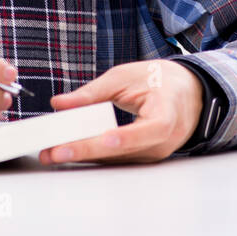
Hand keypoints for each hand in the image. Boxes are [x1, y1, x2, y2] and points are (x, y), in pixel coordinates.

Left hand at [39, 59, 203, 165]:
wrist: (184, 93)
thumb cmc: (159, 81)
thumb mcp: (125, 76)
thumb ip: (92, 92)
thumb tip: (59, 103)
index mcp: (167, 114)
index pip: (149, 130)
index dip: (127, 137)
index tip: (104, 139)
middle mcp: (163, 140)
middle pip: (124, 151)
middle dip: (87, 151)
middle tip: (55, 152)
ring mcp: (154, 153)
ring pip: (117, 159)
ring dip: (84, 156)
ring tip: (51, 153)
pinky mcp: (142, 157)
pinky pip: (116, 159)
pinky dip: (93, 155)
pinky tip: (69, 152)